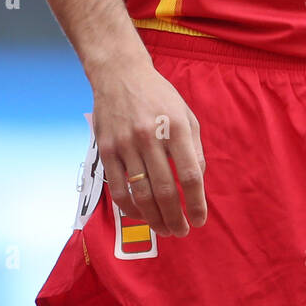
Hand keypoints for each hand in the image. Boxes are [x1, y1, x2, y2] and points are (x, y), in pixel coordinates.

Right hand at [91, 51, 206, 237]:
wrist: (120, 74)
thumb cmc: (159, 96)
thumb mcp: (186, 115)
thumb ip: (194, 149)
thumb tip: (196, 183)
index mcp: (176, 126)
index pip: (189, 174)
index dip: (195, 203)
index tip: (199, 220)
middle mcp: (150, 136)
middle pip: (164, 190)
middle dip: (175, 217)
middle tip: (182, 231)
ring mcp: (125, 144)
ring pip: (140, 194)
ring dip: (154, 219)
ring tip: (164, 229)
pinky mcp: (106, 150)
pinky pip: (118, 188)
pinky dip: (130, 208)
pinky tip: (141, 216)